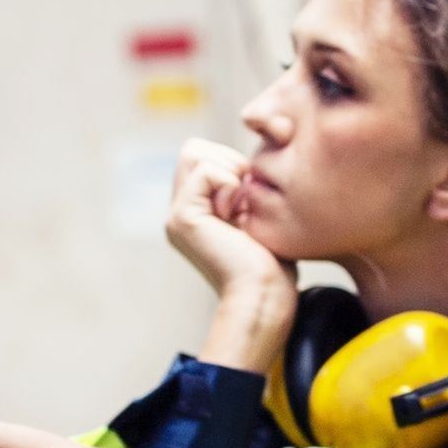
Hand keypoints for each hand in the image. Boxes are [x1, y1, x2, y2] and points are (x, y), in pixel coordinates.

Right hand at [166, 142, 296, 371]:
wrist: (264, 298)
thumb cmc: (272, 267)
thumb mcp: (257, 218)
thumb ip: (242, 190)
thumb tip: (244, 165)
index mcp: (194, 212)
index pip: (201, 154)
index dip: (232, 164)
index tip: (250, 201)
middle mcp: (179, 211)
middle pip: (194, 149)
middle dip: (228, 162)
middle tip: (245, 202)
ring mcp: (176, 215)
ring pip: (196, 153)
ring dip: (230, 172)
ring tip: (240, 210)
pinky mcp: (182, 218)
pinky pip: (206, 171)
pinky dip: (229, 184)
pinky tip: (236, 216)